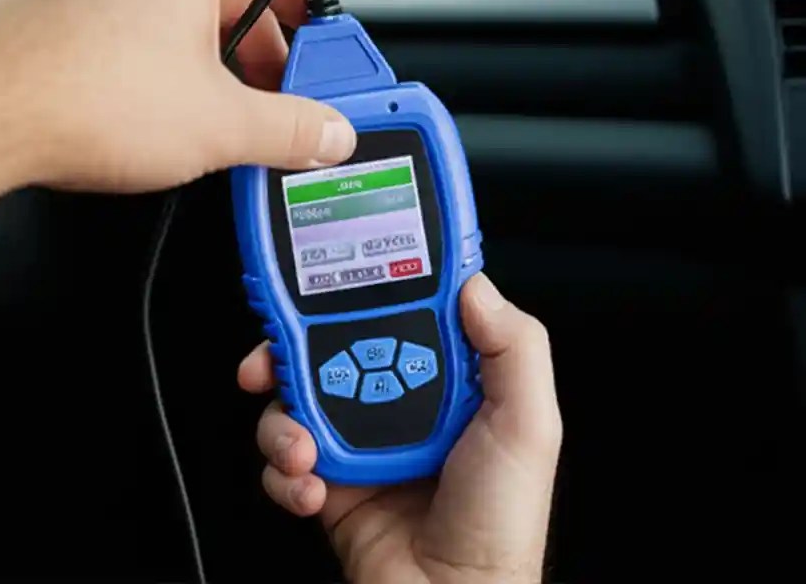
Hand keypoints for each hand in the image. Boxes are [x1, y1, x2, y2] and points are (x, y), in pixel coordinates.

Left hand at [0, 0, 356, 192]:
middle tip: (262, 89)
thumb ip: (286, 128)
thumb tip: (324, 133)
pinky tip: (130, 103)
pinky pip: (102, 10)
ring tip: (197, 104)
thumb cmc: (76, 88)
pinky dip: (130, 48)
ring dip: (187, 44)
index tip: (308, 38)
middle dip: (247, 34)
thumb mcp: (217, 125)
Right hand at [237, 274, 562, 583]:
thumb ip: (515, 348)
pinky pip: (281, 458)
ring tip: (302, 448)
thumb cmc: (501, 525)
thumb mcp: (529, 426)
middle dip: (291, 348)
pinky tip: (307, 486)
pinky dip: (282, 471)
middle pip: (329, 349)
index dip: (363, 292)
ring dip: (282, 421)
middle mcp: (400, 404)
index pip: (399, 313)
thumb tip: (473, 285)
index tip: (331, 279)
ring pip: (294, 401)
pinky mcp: (327, 481)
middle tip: (276, 357)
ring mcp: (358, 442)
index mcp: (448, 379)